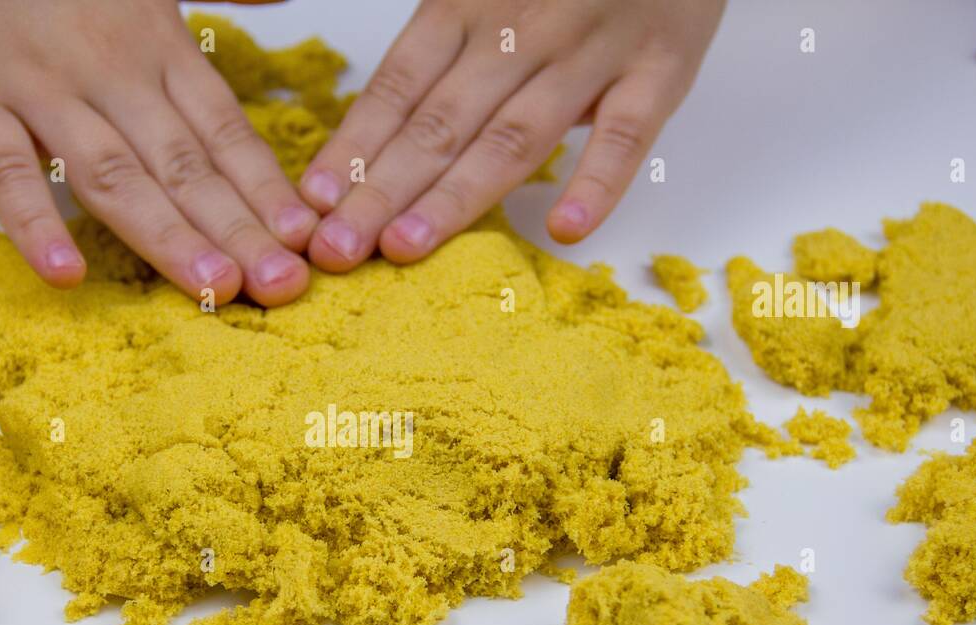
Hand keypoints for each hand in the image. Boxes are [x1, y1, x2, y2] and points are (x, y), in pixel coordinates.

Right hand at [0, 0, 316, 305]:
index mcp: (156, 46)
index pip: (223, 130)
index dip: (265, 189)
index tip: (304, 239)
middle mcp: (107, 70)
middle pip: (183, 165)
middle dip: (237, 230)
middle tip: (282, 286)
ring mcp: (36, 86)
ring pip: (112, 174)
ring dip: (166, 236)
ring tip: (213, 288)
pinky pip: (3, 167)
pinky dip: (32, 221)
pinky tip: (64, 274)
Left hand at [299, 0, 723, 270]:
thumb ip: (433, 48)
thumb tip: (367, 136)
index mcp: (466, 5)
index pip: (398, 87)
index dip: (355, 148)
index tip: (315, 204)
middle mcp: (521, 29)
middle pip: (440, 122)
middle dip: (382, 190)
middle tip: (339, 248)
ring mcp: (592, 50)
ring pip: (514, 134)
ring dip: (456, 195)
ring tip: (406, 248)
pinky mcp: (660, 70)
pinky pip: (627, 132)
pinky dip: (599, 181)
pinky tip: (566, 229)